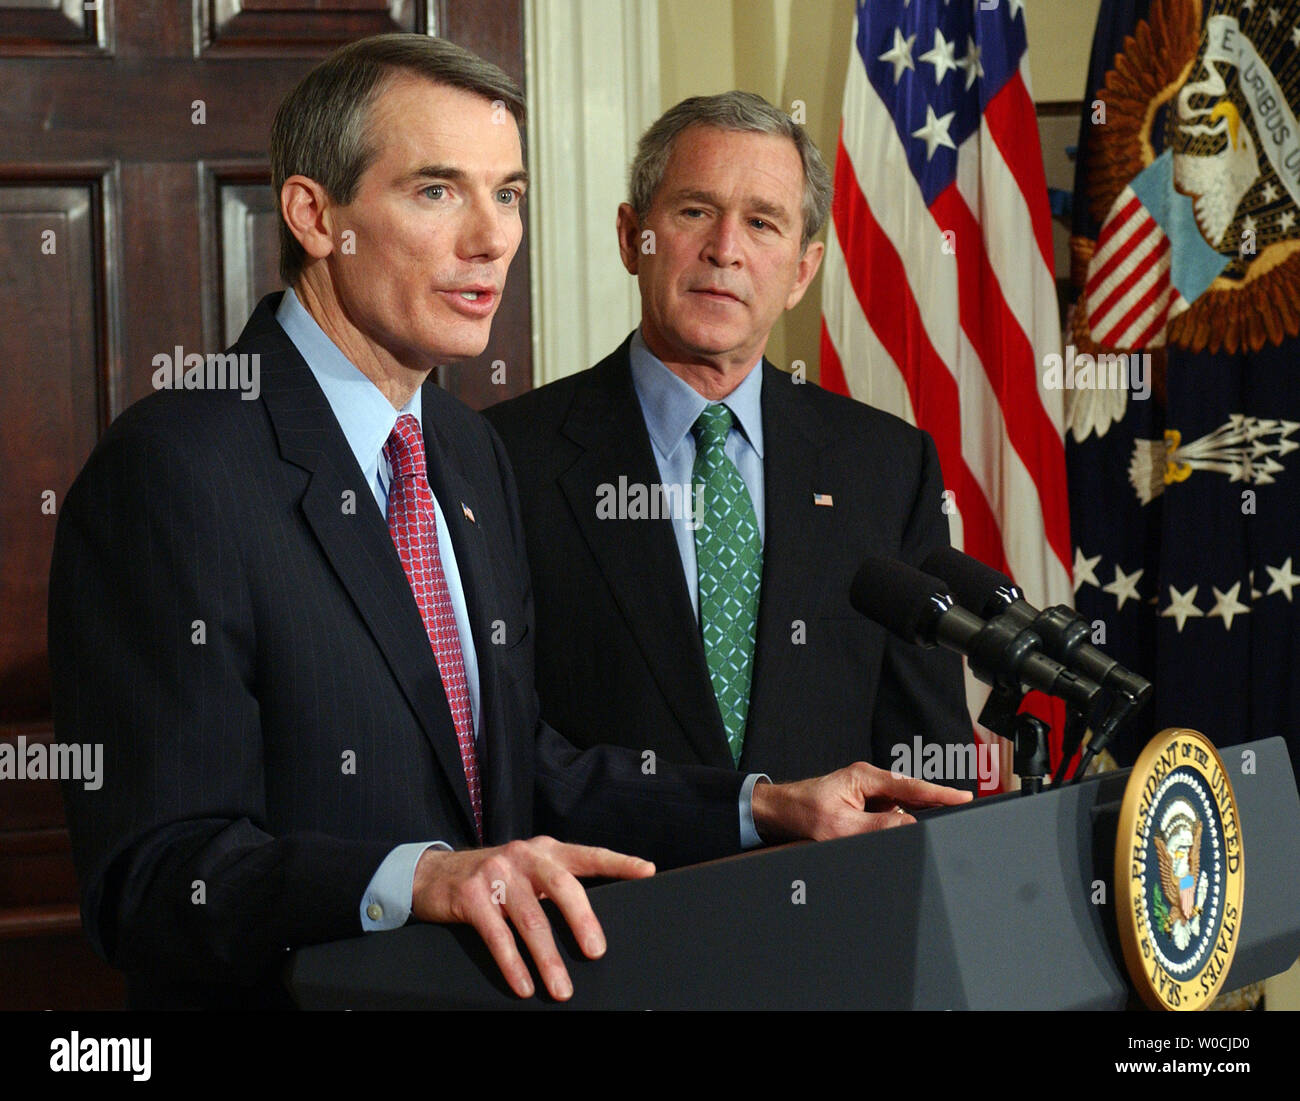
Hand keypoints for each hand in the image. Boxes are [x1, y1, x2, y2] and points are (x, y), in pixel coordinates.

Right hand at [410, 837, 653, 1000]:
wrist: (434, 873)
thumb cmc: (495, 878)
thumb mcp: (527, 870)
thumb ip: (556, 884)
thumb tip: (592, 925)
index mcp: (546, 849)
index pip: (588, 855)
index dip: (618, 861)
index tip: (645, 871)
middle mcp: (524, 856)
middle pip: (561, 887)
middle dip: (582, 921)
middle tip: (596, 953)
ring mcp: (496, 873)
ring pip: (531, 919)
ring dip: (548, 959)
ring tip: (561, 989)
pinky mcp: (471, 895)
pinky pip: (498, 935)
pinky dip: (513, 964)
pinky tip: (524, 985)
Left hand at [751, 761, 972, 842]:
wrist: (779, 811)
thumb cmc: (803, 812)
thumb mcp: (840, 825)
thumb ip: (877, 826)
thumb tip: (908, 824)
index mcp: (865, 777)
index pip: (911, 786)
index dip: (940, 794)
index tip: (965, 797)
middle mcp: (869, 780)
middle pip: (912, 793)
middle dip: (936, 803)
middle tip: (963, 811)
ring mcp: (868, 791)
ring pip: (903, 804)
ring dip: (917, 814)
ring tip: (939, 822)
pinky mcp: (864, 803)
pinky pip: (890, 812)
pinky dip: (901, 820)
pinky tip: (909, 829)